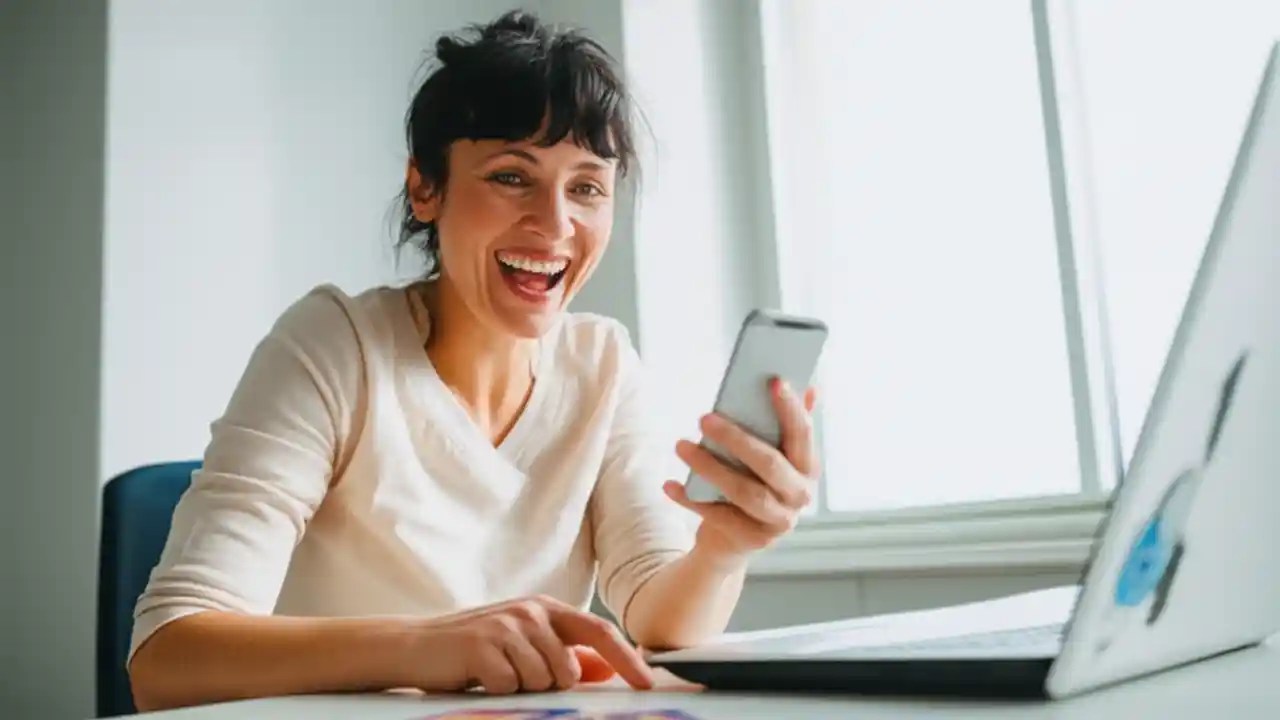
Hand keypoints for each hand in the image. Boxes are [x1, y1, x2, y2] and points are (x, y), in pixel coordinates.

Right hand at [411, 595, 653, 693]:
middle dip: (547, 684)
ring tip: (494, 672)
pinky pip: (510, 687)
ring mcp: (507, 626)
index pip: (599, 633)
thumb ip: (566, 655)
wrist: (416, 645)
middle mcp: (531, 611)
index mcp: (546, 609)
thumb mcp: (524, 645)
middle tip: (513, 673)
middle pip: (568, 670)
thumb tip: (607, 668)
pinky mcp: (483, 645)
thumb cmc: (475, 649)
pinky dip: (496, 690)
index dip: (627, 660)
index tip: (648, 683)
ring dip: (519, 687)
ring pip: (541, 681)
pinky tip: (478, 675)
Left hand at [664, 378, 818, 561]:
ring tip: (681, 446)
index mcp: (807, 468)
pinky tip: (669, 484)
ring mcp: (778, 521)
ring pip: (744, 492)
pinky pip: (717, 516)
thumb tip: (809, 387)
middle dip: (737, 438)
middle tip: (704, 418)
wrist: (734, 541)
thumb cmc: (753, 484)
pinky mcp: (751, 539)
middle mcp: (799, 496)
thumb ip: (787, 425)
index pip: (802, 434)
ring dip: (710, 467)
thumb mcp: (772, 457)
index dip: (790, 408)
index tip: (774, 381)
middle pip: (770, 464)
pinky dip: (690, 500)